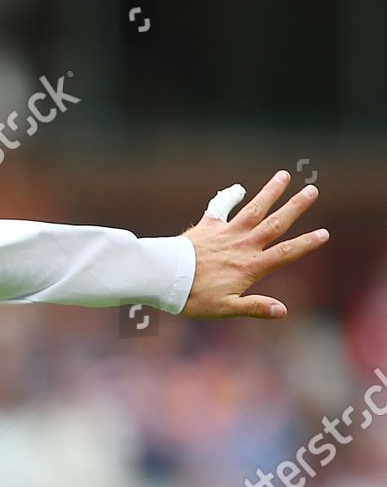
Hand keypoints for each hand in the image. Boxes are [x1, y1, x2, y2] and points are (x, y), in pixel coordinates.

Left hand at [181, 171, 327, 319]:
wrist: (162, 277)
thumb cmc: (192, 297)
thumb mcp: (225, 308)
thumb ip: (254, 307)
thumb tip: (282, 311)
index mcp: (250, 266)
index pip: (285, 253)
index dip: (306, 243)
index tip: (324, 233)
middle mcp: (242, 245)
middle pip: (275, 223)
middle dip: (295, 206)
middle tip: (312, 190)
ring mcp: (225, 233)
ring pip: (253, 208)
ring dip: (269, 192)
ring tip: (284, 176)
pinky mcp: (207, 227)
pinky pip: (220, 208)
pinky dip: (229, 197)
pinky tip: (238, 188)